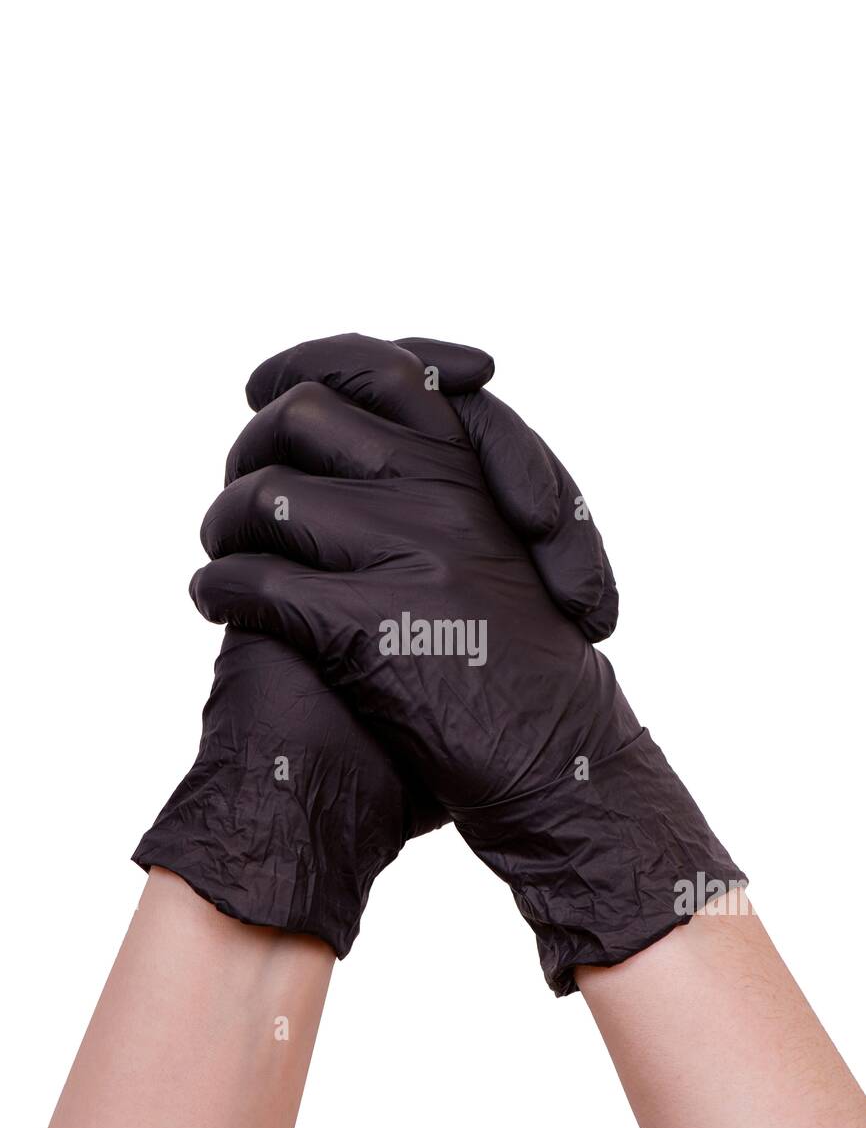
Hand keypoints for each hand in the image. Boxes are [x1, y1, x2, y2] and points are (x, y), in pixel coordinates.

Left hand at [137, 335, 620, 963]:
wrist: (562, 763)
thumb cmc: (522, 670)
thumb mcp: (500, 556)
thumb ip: (439, 500)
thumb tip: (351, 464)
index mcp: (477, 472)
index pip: (382, 366)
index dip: (305, 365)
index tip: (263, 388)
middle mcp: (446, 495)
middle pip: (304, 417)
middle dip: (250, 452)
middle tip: (237, 504)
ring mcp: (413, 555)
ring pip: (266, 496)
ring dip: (222, 527)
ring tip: (219, 556)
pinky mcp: (375, 627)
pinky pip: (260, 581)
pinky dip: (219, 590)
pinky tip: (214, 604)